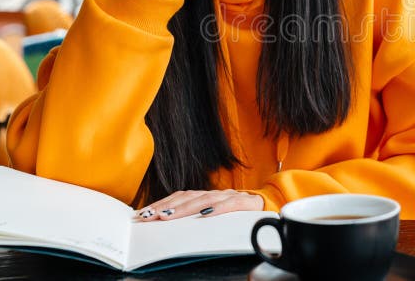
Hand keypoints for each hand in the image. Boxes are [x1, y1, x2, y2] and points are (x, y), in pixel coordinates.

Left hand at [136, 189, 263, 221]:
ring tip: (168, 217)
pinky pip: (231, 204)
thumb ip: (197, 216)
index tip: (143, 213)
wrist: (271, 205)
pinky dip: (218, 209)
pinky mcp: (246, 203)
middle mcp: (216, 194)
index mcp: (207, 196)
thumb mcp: (216, 215)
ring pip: (204, 200)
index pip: (180, 197)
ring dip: (184, 208)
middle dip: (166, 207)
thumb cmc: (240, 215)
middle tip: (149, 217)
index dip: (161, 203)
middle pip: (187, 198)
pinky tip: (205, 215)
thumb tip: (166, 221)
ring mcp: (230, 197)